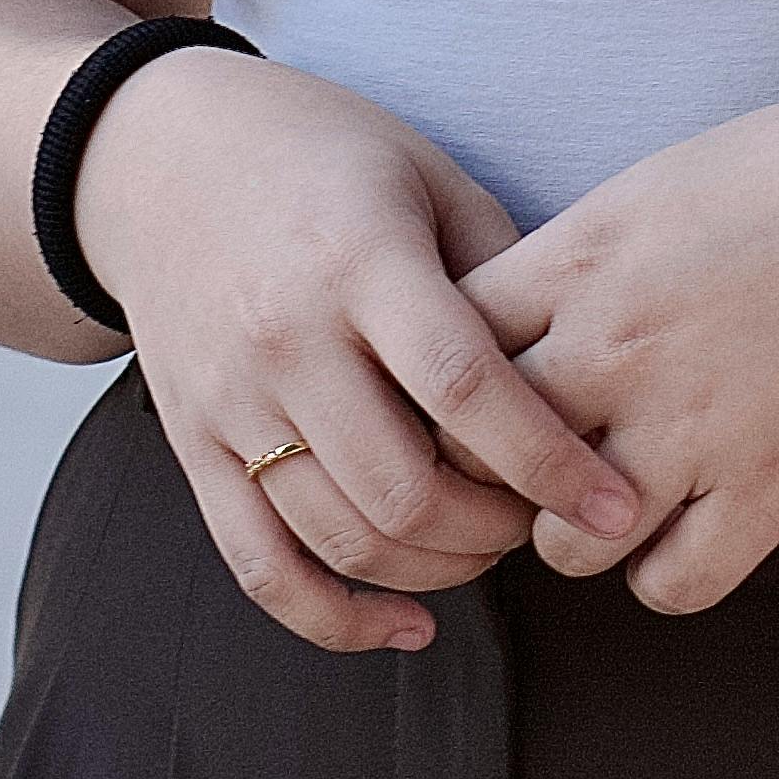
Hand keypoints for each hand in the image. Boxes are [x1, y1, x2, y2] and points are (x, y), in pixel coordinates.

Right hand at [73, 49, 643, 656]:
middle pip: (404, 488)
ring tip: (492, 546)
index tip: (620, 505)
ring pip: (342, 540)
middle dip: (499, 529)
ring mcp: (231, 401)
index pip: (463, 386)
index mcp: (359, 259)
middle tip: (550, 517)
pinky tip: (408, 625)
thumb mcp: (423, 173)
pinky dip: (336, 620)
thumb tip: (579, 367)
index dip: (548, 461)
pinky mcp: (192, 448)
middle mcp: (287, 338)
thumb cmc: (320, 153)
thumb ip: (499, 267)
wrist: (159, 155)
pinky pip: (261, 567)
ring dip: (438, 571)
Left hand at [459, 89, 778, 613]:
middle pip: (486, 452)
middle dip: (494, 465)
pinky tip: (682, 532)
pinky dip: (662, 574)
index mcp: (588, 256)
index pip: (446, 342)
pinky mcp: (769, 494)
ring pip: (565, 542)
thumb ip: (587, 249)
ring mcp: (693, 430)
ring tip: (609, 498)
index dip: (445, 372)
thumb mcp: (672, 176)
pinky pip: (668, 586)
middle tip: (525, 462)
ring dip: (577, 529)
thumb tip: (530, 303)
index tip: (468, 382)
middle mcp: (620, 349)